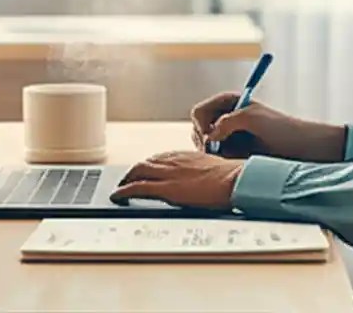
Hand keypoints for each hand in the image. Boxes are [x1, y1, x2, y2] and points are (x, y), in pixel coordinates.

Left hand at [110, 151, 244, 210]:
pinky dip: (124, 190)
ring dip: (126, 179)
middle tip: (126, 180)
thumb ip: (201, 171)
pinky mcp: (166, 189)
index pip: (160, 157)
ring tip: (120, 188)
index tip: (145, 171)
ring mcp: (168, 173)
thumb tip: (202, 180)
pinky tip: (117, 196)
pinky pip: (138, 187)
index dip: (149, 165)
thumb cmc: (231, 177)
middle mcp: (173, 160)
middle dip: (133, 171)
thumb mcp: (213, 168)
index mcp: (185, 155)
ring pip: (137, 171)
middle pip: (145, 162)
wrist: (235, 179)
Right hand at [190, 92, 346, 161]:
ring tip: (230, 156)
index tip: (211, 136)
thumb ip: (226, 123)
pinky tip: (233, 163)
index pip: (199, 112)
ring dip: (212, 153)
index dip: (201, 124)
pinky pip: (216, 160)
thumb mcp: (253, 119)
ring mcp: (229, 137)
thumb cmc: (283, 128)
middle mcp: (226, 118)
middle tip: (218, 150)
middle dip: (204, 140)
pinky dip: (219, 162)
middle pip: (197, 129)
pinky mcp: (234, 155)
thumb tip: (209, 137)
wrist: (306, 149)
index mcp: (229, 102)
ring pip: (204, 146)